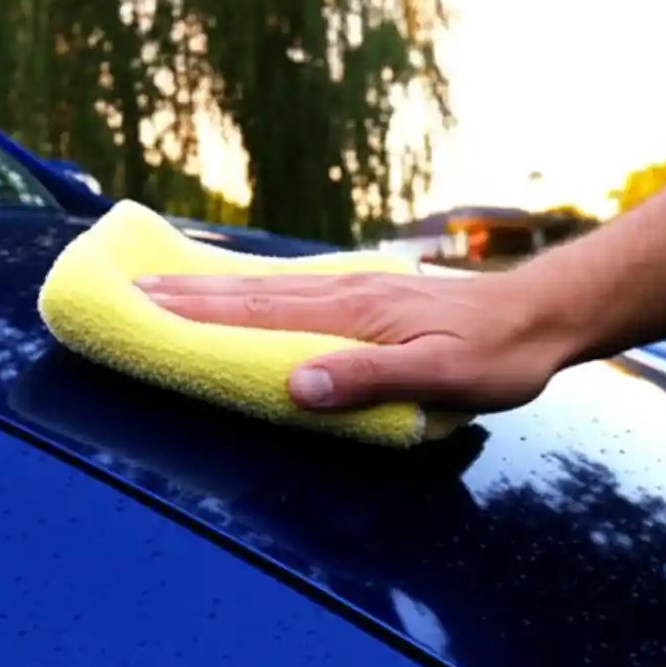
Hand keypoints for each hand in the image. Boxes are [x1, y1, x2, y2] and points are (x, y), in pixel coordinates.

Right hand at [134, 269, 575, 412]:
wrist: (539, 315)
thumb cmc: (493, 357)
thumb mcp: (441, 379)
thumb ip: (368, 381)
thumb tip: (294, 383)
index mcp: (347, 314)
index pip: (253, 315)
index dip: (195, 315)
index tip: (140, 306)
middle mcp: (338, 292)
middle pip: (245, 293)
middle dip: (183, 294)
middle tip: (126, 288)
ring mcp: (348, 287)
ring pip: (261, 285)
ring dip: (206, 286)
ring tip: (160, 283)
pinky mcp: (360, 291)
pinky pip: (286, 285)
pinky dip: (246, 284)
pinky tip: (233, 285)